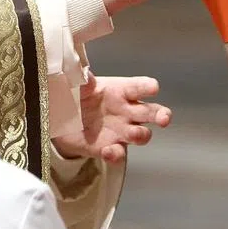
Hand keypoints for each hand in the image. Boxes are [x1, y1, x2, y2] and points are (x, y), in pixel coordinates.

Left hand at [53, 73, 171, 162]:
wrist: (62, 120)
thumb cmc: (79, 97)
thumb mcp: (78, 86)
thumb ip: (82, 81)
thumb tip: (84, 74)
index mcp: (121, 91)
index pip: (140, 87)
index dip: (149, 87)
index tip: (153, 88)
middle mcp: (127, 111)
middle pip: (152, 112)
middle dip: (162, 115)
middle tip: (164, 119)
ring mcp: (121, 131)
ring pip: (142, 135)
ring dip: (141, 135)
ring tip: (133, 134)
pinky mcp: (109, 148)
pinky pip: (119, 153)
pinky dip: (115, 154)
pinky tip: (108, 151)